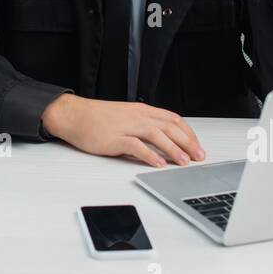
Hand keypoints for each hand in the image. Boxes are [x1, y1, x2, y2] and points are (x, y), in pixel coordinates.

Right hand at [41, 93, 205, 166]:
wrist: (73, 115)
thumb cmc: (97, 117)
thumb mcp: (126, 115)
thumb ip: (143, 123)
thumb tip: (162, 136)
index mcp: (141, 110)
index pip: (172, 119)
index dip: (188, 132)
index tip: (197, 145)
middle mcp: (137, 116)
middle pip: (169, 127)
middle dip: (187, 142)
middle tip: (199, 156)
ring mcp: (126, 127)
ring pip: (156, 135)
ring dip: (173, 149)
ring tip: (184, 161)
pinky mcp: (114, 139)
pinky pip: (136, 146)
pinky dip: (149, 155)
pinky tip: (158, 164)